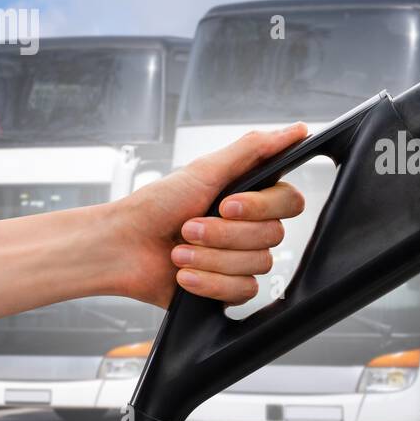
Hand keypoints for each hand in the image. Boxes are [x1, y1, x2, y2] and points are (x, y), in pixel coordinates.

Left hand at [107, 124, 307, 306]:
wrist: (122, 247)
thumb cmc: (156, 205)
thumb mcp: (205, 169)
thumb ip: (254, 149)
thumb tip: (297, 130)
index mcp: (250, 197)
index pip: (290, 202)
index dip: (261, 207)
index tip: (226, 205)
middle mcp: (250, 228)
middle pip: (273, 235)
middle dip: (224, 234)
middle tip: (189, 227)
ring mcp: (241, 260)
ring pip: (258, 264)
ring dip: (211, 258)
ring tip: (180, 252)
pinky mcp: (229, 289)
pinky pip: (244, 290)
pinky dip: (209, 282)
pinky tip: (185, 275)